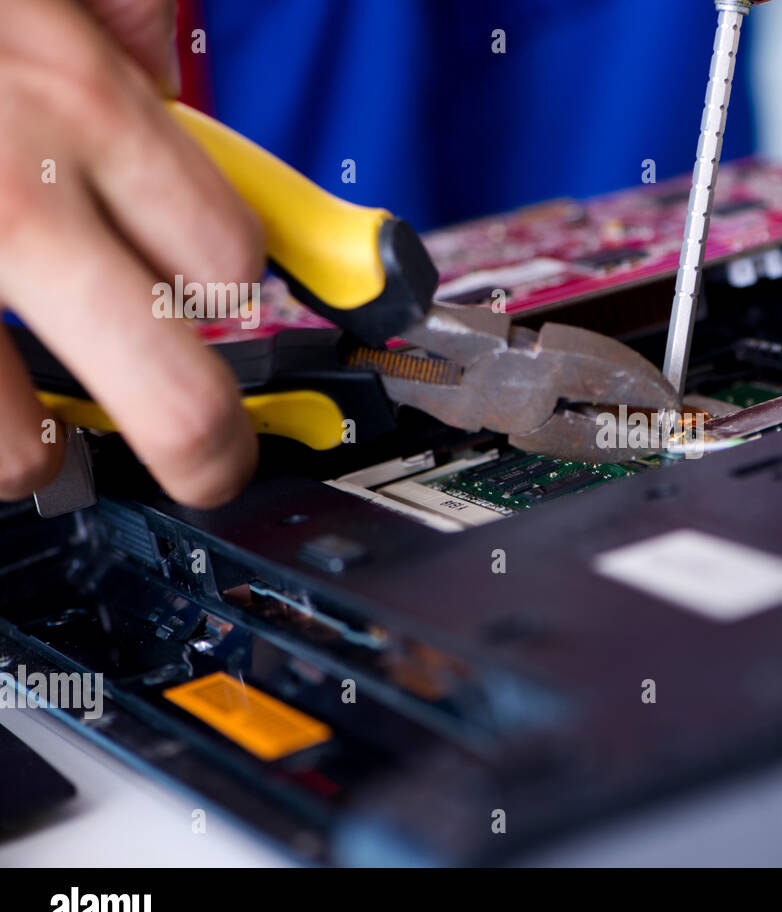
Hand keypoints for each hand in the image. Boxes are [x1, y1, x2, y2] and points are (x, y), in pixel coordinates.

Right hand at [0, 0, 262, 506]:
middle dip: (204, 446)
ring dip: (32, 450)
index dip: (223, 285)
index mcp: (77, 103)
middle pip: (177, 399)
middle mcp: (14, 201)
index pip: (223, 256)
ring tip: (34, 441)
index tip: (210, 302)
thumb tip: (157, 66)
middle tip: (208, 459)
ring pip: (17, 449)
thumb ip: (109, 12)